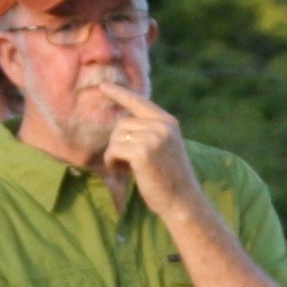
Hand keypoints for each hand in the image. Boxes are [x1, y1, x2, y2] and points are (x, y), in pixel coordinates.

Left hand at [86, 81, 208, 221]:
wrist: (182, 201)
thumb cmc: (170, 179)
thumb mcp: (164, 148)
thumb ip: (149, 132)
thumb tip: (121, 125)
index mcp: (168, 122)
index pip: (139, 102)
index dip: (120, 94)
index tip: (103, 86)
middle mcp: (161, 126)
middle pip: (122, 124)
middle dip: (117, 143)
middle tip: (124, 164)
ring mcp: (153, 138)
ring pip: (116, 137)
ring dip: (114, 155)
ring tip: (124, 170)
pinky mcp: (142, 153)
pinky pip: (113, 151)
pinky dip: (111, 163)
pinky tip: (121, 173)